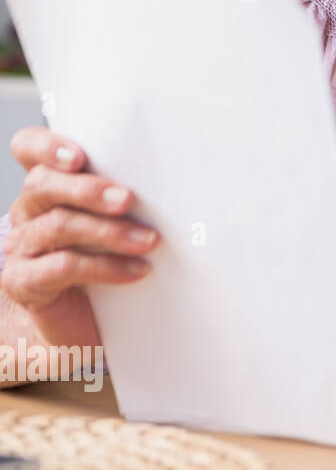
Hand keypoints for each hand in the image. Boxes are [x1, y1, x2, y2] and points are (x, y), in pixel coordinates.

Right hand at [0, 127, 160, 347]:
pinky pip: (62, 267)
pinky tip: (137, 271)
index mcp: (48, 187)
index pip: (28, 149)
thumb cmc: (107, 262)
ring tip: (150, 241)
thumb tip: (178, 183)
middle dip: (89, 190)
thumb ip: (126, 199)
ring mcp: (22, 247)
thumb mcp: (117, 223)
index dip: (46, 146)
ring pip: (59, 226)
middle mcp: (28, 211)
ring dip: (110, 232)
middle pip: (42, 185)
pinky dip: (105, 267)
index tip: (79, 156)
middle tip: (128, 199)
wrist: (81, 323)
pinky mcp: (24, 282)